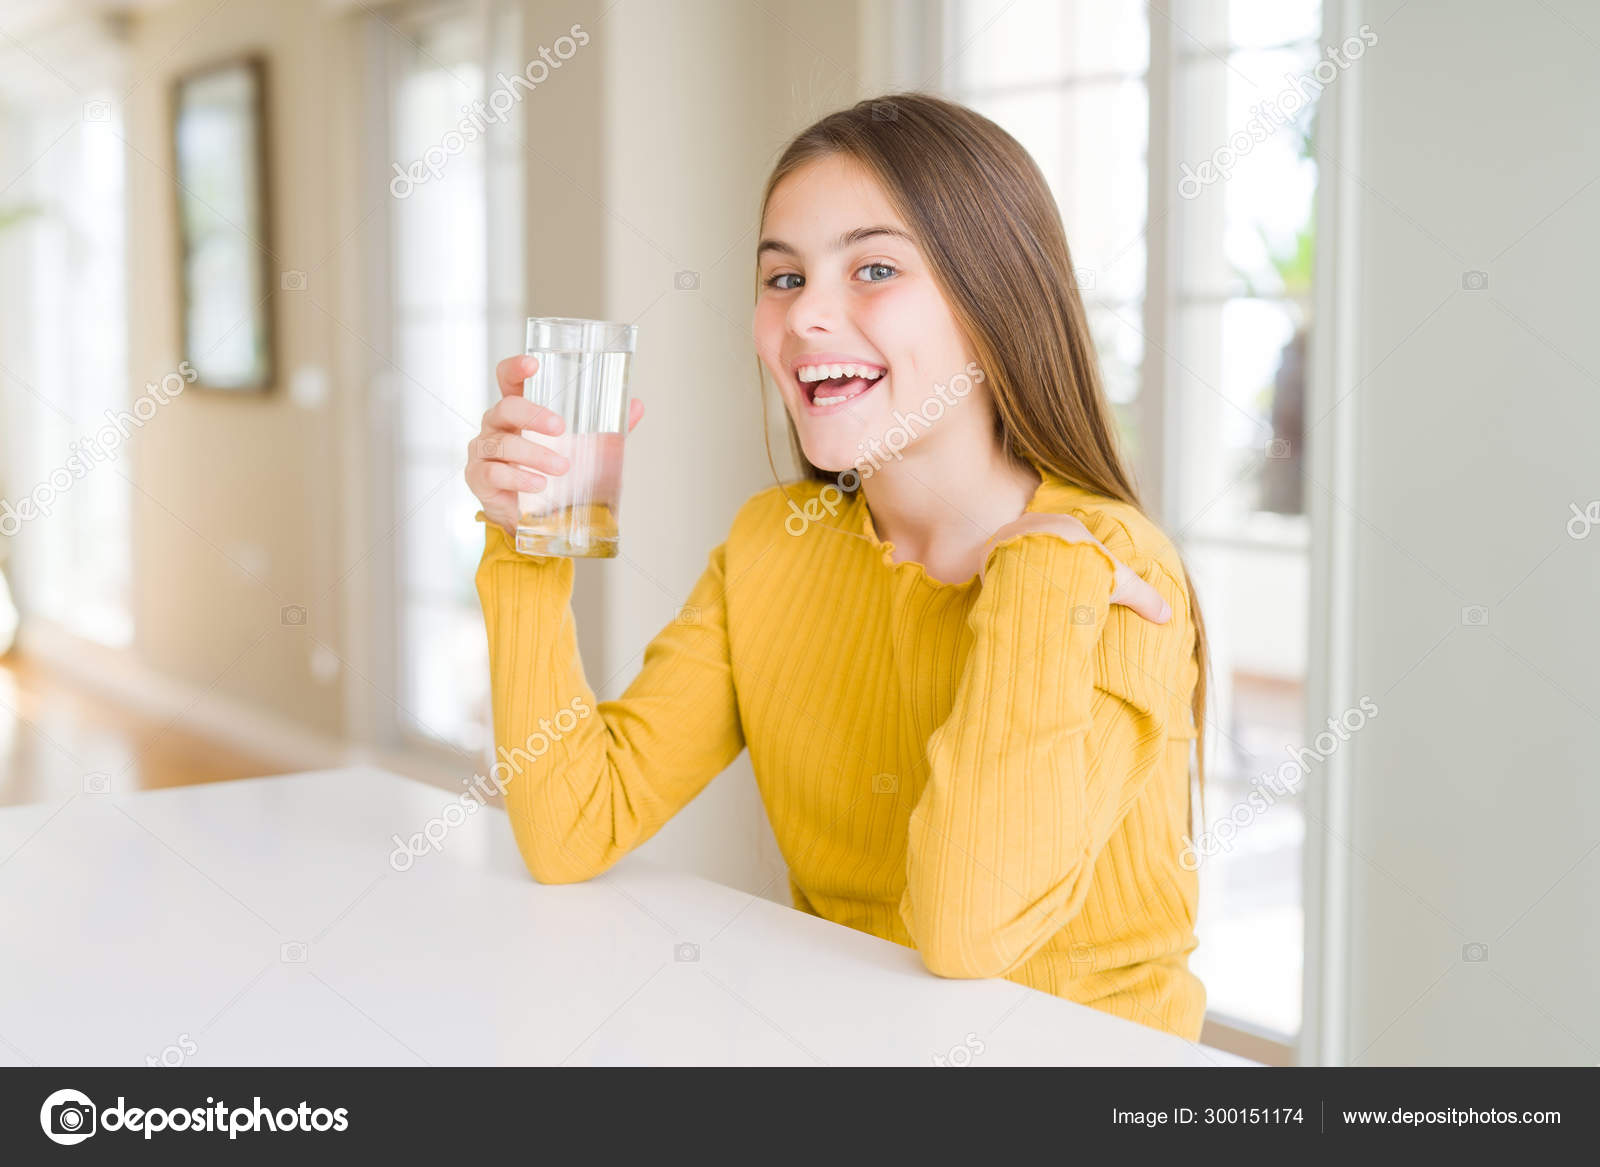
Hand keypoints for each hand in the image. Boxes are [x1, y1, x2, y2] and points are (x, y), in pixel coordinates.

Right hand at [466, 354, 645, 535]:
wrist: (536, 519)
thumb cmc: (554, 476)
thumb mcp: (584, 450)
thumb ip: (609, 430)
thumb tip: (636, 406)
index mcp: (518, 412)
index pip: (508, 379)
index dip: (516, 367)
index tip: (534, 363)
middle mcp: (496, 425)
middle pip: (505, 407)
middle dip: (533, 415)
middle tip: (561, 428)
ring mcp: (484, 451)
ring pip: (503, 443)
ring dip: (534, 454)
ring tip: (561, 467)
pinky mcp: (479, 478)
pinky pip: (493, 472)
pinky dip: (519, 478)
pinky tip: (538, 484)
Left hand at [978, 512, 1172, 623]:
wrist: (1043, 566)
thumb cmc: (1082, 568)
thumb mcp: (1118, 582)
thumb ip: (1142, 597)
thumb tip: (1168, 616)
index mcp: (1062, 525)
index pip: (1064, 541)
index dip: (1068, 562)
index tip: (1069, 582)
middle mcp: (1032, 526)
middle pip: (1036, 548)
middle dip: (1040, 569)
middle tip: (1046, 593)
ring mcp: (1008, 539)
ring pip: (1013, 558)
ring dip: (1018, 576)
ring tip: (1026, 600)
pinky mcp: (988, 556)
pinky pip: (993, 570)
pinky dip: (1000, 584)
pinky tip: (1008, 599)